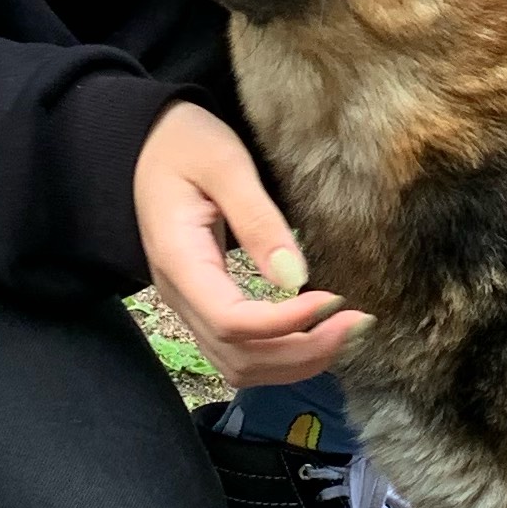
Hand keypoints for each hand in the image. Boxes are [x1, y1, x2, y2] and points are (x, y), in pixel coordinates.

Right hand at [133, 102, 370, 390]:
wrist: (148, 144)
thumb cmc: (184, 142)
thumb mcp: (224, 164)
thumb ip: (257, 218)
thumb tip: (294, 276)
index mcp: (179, 259)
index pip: (231, 321)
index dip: (286, 323)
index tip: (335, 299)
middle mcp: (179, 295)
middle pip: (239, 356)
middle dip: (303, 352)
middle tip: (358, 323)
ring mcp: (189, 305)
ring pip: (239, 365)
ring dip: (296, 362)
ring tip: (345, 333)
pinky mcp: (205, 304)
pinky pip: (240, 351)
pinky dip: (283, 354)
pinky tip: (318, 332)